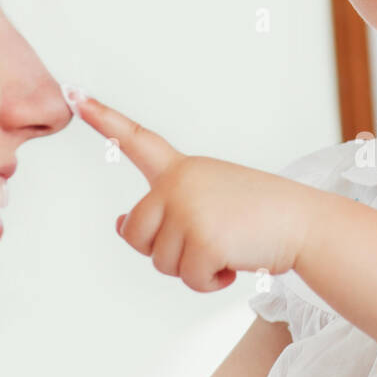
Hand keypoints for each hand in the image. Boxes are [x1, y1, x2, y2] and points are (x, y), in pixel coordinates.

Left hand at [73, 95, 310, 291]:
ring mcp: (188, 209)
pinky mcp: (203, 239)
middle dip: (162, 250)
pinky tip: (233, 263)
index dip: (103, 118)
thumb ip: (163, 210)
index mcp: (180, 168)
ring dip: (193, 268)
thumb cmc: (256, 215)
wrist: (302, 222)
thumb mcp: (206, 200)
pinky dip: (210, 282)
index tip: (73, 95)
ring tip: (226, 246)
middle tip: (204, 242)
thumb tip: (117, 225)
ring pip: (161, 262)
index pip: (135, 139)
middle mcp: (178, 182)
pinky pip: (189, 279)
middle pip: (134, 233)